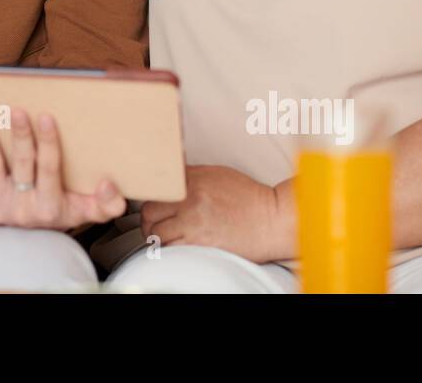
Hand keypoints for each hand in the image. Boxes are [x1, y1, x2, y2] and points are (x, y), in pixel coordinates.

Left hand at [0, 108, 125, 229]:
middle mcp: (21, 205)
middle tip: (17, 110)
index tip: (46, 116)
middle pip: (22, 165)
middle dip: (21, 137)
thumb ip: (107, 203)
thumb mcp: (88, 213)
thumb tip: (107, 183)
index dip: (47, 143)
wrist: (30, 243)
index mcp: (50, 204)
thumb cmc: (62, 214)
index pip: (49, 169)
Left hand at [140, 165, 292, 262]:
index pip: (155, 188)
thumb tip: (168, 179)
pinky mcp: (199, 244)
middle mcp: (189, 200)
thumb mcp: (217, 174)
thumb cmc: (248, 197)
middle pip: (149, 211)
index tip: (152, 205)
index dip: (150, 198)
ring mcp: (193, 223)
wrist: (272, 219)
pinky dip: (171, 248)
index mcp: (192, 180)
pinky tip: (178, 245)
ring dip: (158, 236)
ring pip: (156, 233)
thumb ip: (189, 176)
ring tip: (166, 237)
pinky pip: (171, 248)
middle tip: (155, 224)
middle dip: (150, 219)